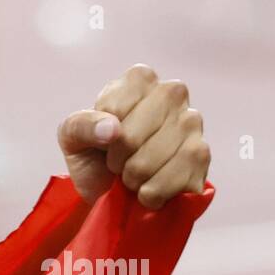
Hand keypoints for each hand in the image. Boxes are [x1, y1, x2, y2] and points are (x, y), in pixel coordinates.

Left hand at [57, 64, 210, 209]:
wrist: (113, 192)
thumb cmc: (93, 156)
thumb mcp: (72, 137)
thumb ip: (82, 125)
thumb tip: (112, 129)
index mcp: (139, 80)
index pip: (114, 110)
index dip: (101, 136)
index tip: (104, 141)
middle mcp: (172, 93)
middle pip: (131, 138)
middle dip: (117, 160)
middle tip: (118, 163)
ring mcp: (192, 122)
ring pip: (152, 160)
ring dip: (133, 179)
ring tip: (134, 176)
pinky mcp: (202, 155)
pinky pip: (173, 179)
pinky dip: (152, 194)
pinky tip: (149, 190)